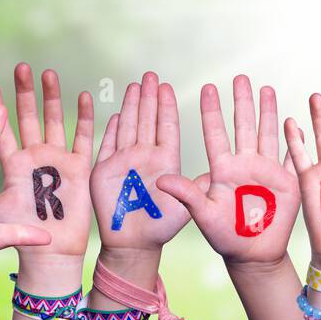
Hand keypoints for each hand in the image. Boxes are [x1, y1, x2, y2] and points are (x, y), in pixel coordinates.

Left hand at [0, 64, 93, 280]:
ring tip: (48, 73)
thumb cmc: (22, 235)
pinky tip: (83, 96)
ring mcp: (58, 161)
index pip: (1, 132)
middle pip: (29, 118)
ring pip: (55, 121)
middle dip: (25, 93)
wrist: (51, 254)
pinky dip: (86, 119)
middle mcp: (35, 158)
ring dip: (52, 98)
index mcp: (13, 166)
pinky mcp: (80, 169)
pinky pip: (84, 139)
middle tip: (21, 66)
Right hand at [91, 72, 190, 251]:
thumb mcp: (186, 208)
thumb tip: (215, 173)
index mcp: (166, 162)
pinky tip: (116, 112)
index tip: (167, 87)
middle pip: (147, 121)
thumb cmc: (161, 228)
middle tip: (151, 75)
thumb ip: (195, 190)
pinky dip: (111, 128)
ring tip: (135, 85)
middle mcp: (146, 157)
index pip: (166, 128)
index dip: (166, 107)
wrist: (133, 244)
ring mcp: (125, 161)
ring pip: (129, 127)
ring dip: (132, 106)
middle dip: (149, 97)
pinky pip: (108, 144)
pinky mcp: (105, 171)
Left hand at [157, 75, 299, 265]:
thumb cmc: (224, 236)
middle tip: (240, 77)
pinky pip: (293, 157)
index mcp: (223, 169)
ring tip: (265, 88)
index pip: (216, 134)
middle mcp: (244, 164)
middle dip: (242, 101)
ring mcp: (267, 171)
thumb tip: (161, 180)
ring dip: (267, 112)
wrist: (252, 254)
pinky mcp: (287, 182)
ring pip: (268, 134)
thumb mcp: (203, 214)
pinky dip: (295, 142)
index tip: (209, 88)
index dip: (212, 112)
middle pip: (243, 126)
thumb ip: (186, 194)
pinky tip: (296, 123)